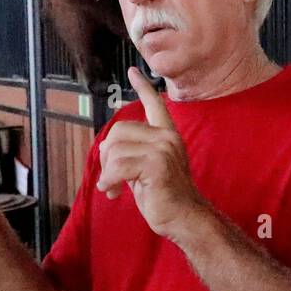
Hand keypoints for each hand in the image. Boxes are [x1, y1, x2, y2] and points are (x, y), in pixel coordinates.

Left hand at [97, 67, 206, 239]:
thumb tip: (106, 148)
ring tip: (114, 188)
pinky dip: (108, 181)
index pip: (155, 105)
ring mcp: (164, 150)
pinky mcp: (156, 165)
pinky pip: (117, 167)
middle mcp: (167, 138)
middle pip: (118, 132)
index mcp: (168, 136)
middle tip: (111, 177)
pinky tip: (112, 192)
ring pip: (114, 151)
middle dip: (107, 156)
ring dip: (107, 173)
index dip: (143, 88)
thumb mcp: (147, 168)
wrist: (184, 217)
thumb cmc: (164, 197)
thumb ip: (133, 152)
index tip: (134, 72)